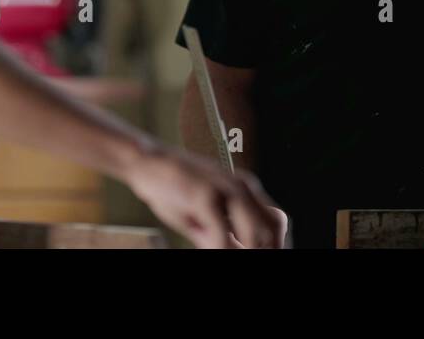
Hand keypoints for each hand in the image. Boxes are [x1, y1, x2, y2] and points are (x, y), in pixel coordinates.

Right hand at [124, 144, 282, 248]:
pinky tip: (213, 250)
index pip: (276, 221)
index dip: (277, 244)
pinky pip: (222, 235)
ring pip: (255, 233)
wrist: (146, 163)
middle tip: (250, 259)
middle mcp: (241, 186)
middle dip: (267, 250)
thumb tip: (231, 250)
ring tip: (230, 254)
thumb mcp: (203, 215)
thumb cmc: (173, 189)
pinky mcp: (204, 194)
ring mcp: (224, 188)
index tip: (268, 255)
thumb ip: (220, 233)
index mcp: (245, 189)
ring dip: (248, 252)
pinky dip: (222, 251)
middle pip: (273, 227)